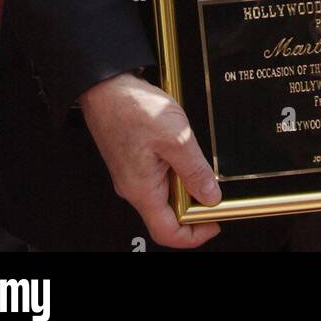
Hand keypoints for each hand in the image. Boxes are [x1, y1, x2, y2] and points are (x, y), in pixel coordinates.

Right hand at [79, 71, 221, 248]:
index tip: (213, 222)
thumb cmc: (132, 107)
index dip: (194, 235)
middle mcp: (133, 188)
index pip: (168, 233)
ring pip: (164, 191)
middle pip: (168, 213)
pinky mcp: (132, 159)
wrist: (106, 85)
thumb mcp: (176, 138)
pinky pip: (157, 174)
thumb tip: (210, 196)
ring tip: (190, 152)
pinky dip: (173, 164)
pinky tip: (178, 143)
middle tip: (210, 181)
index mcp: (142, 190)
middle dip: (192, 201)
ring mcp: (131, 174)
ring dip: (183, 178)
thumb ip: (196, 170)